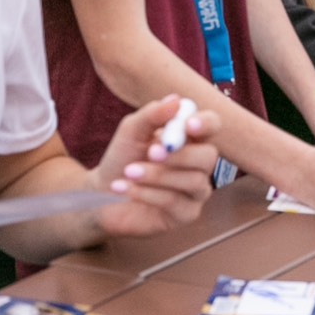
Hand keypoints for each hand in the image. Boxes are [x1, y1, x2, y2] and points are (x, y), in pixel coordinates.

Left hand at [87, 94, 223, 238]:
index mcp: (190, 138)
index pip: (212, 125)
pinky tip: (126, 188)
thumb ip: (152, 114)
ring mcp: (195, 191)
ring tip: (129, 172)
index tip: (189, 125)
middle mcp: (199, 164)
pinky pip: (176, 203)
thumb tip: (176, 100)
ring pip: (193, 181)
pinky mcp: (186, 214)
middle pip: (209, 156)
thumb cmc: (122, 158)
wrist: (102, 193)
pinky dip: (148, 193)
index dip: (206, 124)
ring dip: (157, 175)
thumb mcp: (131, 131)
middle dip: (180, 155)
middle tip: (151, 152)